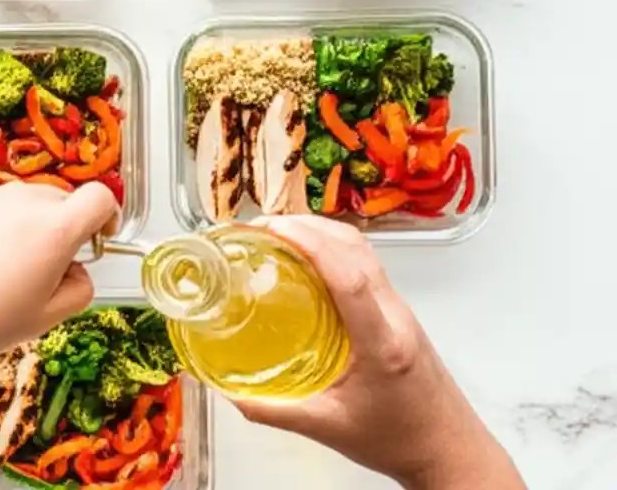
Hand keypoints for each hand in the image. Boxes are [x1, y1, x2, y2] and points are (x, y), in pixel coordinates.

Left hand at [0, 182, 117, 377]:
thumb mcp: (46, 320)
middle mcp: (21, 202)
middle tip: (39, 271)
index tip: (95, 238)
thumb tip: (76, 268)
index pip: (100, 197)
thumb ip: (79, 288)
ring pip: (20, 202)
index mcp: (54, 230)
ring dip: (23, 226)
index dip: (105, 216)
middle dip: (60, 228)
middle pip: (59, 200)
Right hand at [232, 216, 523, 489]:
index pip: (348, 276)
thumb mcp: (327, 428)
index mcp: (382, 343)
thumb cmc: (400, 439)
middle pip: (355, 249)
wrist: (448, 449)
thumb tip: (228, 391)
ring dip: (321, 232)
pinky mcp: (398, 312)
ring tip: (276, 235)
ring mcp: (401, 310)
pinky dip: (333, 249)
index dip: (309, 243)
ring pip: (363, 251)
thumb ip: (273, 410)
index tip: (272, 229)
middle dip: (307, 227)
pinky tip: (305, 261)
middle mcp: (396, 316)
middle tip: (260, 228)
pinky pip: (365, 265)